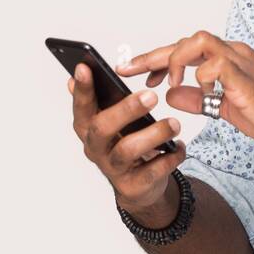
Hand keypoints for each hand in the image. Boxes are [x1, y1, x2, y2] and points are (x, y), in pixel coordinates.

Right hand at [67, 63, 185, 220]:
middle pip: (102, 128)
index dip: (82, 89)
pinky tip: (179, 146)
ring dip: (154, 134)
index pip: (81, 107)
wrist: (139, 186)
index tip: (85, 67)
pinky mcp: (133, 185)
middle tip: (151, 96)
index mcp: (88, 128)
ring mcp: (113, 169)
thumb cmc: (126, 144)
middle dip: (126, 110)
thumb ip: (99, 100)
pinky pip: (153, 170)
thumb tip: (75, 77)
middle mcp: (96, 148)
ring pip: (128, 150)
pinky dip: (170, 156)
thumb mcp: (112, 122)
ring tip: (174, 124)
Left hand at [115, 31, 253, 155]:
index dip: (158, 60)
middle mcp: (232, 54)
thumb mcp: (224, 108)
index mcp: (226, 61)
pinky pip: (217, 65)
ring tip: (168, 82)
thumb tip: (172, 93)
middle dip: (153, 55)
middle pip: (185, 42)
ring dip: (176, 59)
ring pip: (200, 41)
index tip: (136, 73)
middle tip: (129, 70)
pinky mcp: (246, 78)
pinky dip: (202, 77)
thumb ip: (199, 98)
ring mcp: (240, 62)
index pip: (185, 51)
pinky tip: (202, 92)